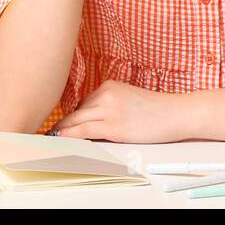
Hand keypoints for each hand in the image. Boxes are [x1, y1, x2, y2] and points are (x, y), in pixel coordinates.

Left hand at [49, 80, 190, 143]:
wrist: (175, 113)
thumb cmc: (156, 110)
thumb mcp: (128, 98)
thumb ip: (108, 105)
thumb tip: (88, 120)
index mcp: (109, 85)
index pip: (83, 103)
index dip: (71, 117)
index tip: (60, 126)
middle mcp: (106, 94)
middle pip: (76, 112)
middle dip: (63, 124)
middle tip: (49, 133)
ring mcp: (108, 109)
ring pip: (76, 121)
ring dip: (63, 131)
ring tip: (52, 139)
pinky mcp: (113, 126)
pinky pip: (84, 131)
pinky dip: (70, 136)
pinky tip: (61, 139)